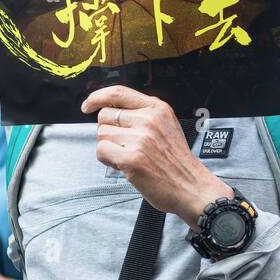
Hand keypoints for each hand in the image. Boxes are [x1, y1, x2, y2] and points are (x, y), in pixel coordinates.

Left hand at [82, 86, 231, 228]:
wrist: (191, 186)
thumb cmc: (176, 160)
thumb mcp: (166, 125)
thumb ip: (143, 113)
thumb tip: (109, 108)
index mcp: (157, 108)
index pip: (118, 93)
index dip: (97, 97)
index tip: (88, 105)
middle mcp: (148, 119)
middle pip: (105, 115)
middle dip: (108, 131)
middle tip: (125, 145)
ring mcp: (140, 139)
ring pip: (101, 134)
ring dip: (109, 147)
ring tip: (128, 156)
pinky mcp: (131, 159)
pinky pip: (101, 150)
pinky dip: (107, 159)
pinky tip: (124, 165)